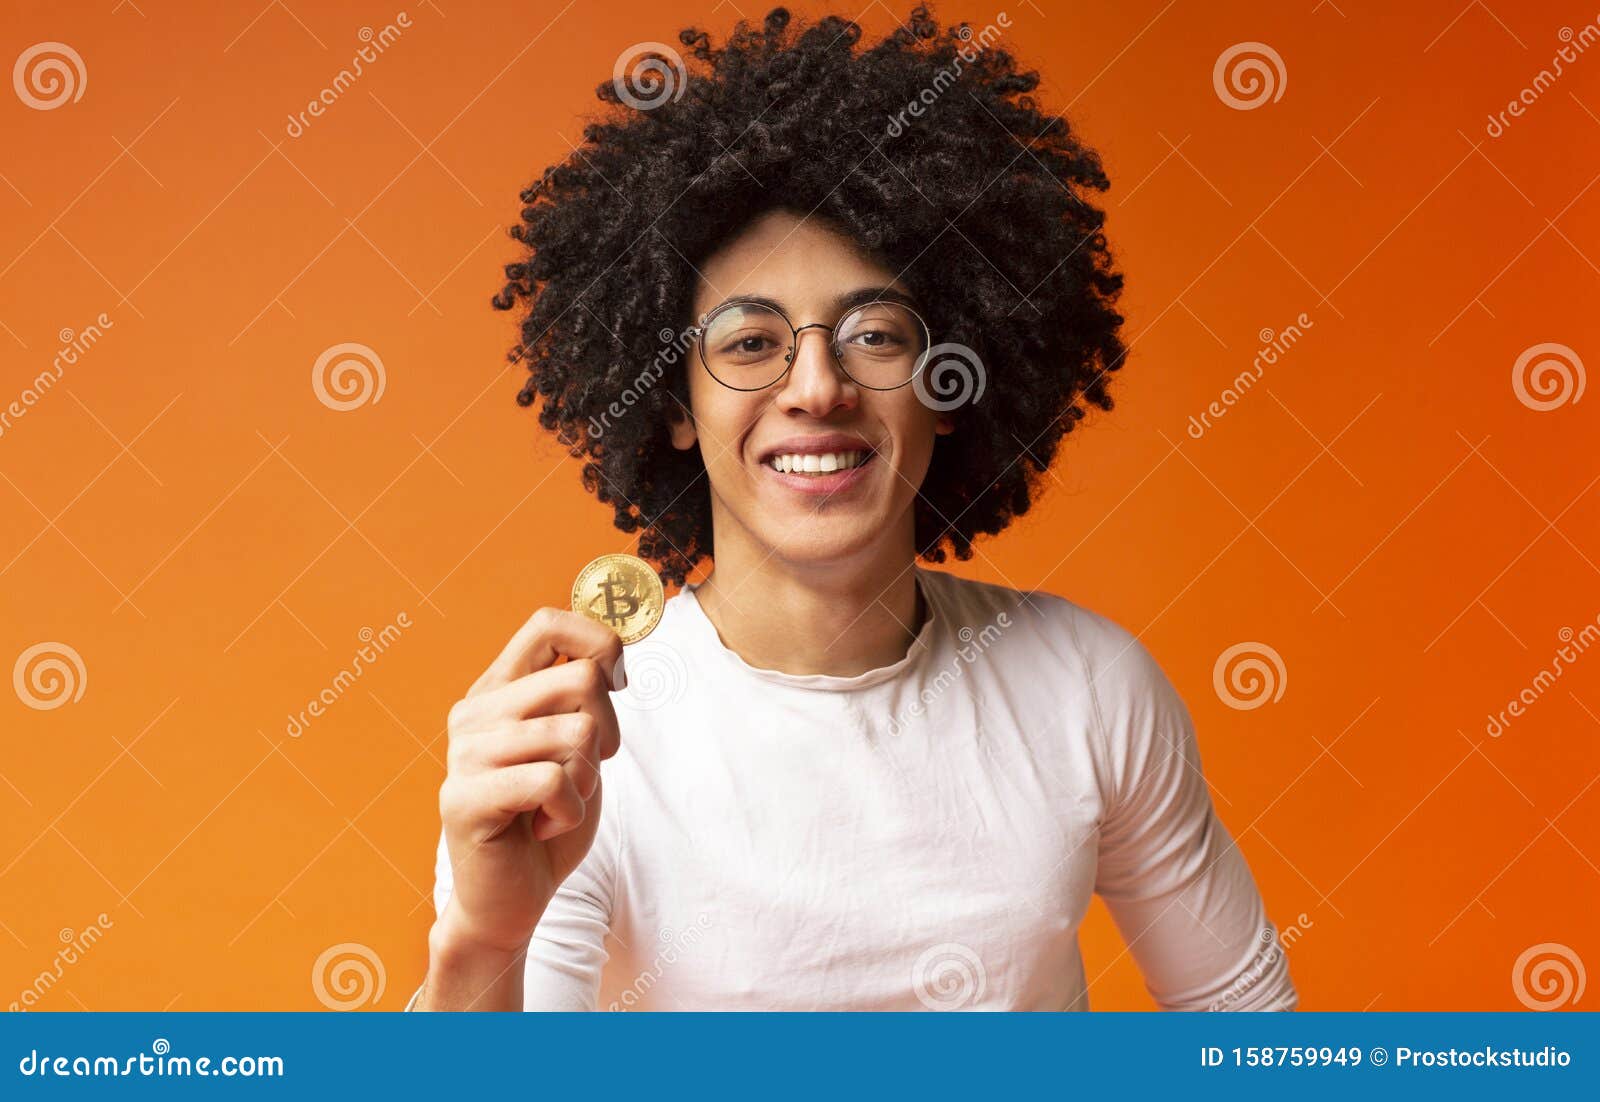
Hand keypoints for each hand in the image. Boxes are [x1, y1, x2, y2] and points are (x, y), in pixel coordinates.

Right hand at [434, 606, 623, 957]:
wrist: (509, 900)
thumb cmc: (548, 818)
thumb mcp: (577, 745)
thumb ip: (582, 695)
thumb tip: (613, 645)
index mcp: (498, 689)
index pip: (548, 623)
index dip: (599, 643)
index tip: (616, 686)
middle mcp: (475, 712)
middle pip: (581, 679)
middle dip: (607, 732)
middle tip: (582, 772)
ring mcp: (464, 753)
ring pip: (575, 733)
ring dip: (586, 781)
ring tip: (556, 805)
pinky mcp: (465, 798)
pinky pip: (554, 781)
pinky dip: (569, 811)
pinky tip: (544, 826)